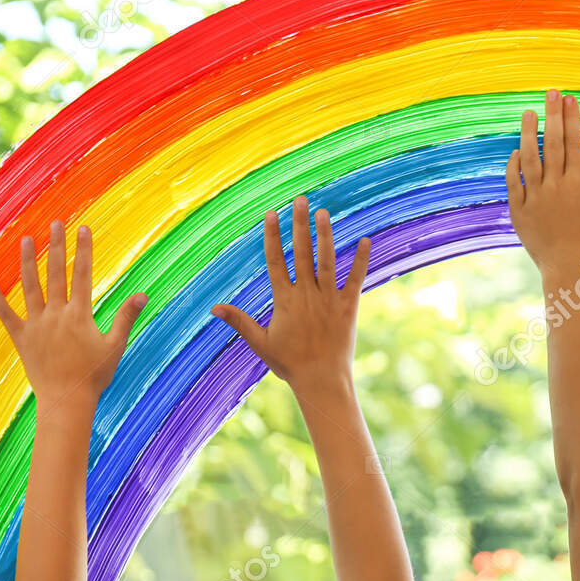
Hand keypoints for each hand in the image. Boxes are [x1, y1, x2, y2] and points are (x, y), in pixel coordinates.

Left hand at [0, 220, 146, 412]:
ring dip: (27, 261)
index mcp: (79, 315)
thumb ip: (126, 318)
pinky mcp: (22, 338)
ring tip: (25, 240)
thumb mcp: (115, 346)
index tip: (84, 229)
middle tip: (55, 223)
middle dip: (56, 246)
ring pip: (30, 286)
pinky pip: (6, 315)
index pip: (83, 274)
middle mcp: (56, 314)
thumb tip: (142, 295)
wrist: (66, 401)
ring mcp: (36, 325)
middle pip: (56, 273)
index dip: (84, 250)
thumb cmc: (94, 376)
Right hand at [212, 196, 370, 393]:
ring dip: (325, 235)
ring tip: (323, 212)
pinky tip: (365, 240)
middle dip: (299, 225)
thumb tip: (214, 309)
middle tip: (299, 199)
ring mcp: (328, 299)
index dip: (272, 237)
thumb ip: (239, 321)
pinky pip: (355, 279)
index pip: (276, 261)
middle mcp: (306, 295)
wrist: (322, 381)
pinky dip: (361, 260)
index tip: (271, 214)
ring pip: (326, 261)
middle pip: (301, 253)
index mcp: (284, 301)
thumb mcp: (260, 342)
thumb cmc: (290, 364)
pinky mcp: (348, 307)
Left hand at [506, 90, 579, 284]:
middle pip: (553, 143)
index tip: (570, 99)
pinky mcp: (519, 212)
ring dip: (529, 133)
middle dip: (553, 115)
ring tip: (529, 112)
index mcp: (579, 184)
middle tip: (552, 92)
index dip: (572, 119)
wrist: (570, 271)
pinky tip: (516, 150)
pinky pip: (513, 182)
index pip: (574, 143)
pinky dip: (513, 164)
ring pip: (529, 158)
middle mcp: (556, 187)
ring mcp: (535, 198)